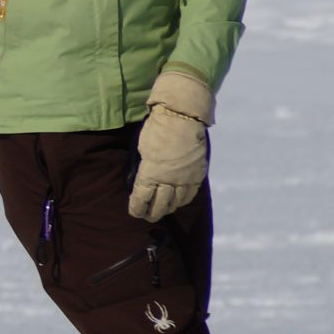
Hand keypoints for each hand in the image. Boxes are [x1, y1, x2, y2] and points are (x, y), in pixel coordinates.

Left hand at [129, 68, 211, 222]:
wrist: (182, 116)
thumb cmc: (156, 129)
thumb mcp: (140, 149)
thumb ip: (141, 167)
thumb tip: (139, 180)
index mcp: (150, 174)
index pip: (142, 198)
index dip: (137, 208)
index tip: (134, 212)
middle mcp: (169, 180)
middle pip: (160, 205)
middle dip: (152, 213)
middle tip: (147, 217)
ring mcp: (185, 178)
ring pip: (177, 202)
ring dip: (168, 208)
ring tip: (162, 211)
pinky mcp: (198, 173)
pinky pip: (191, 193)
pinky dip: (183, 200)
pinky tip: (179, 201)